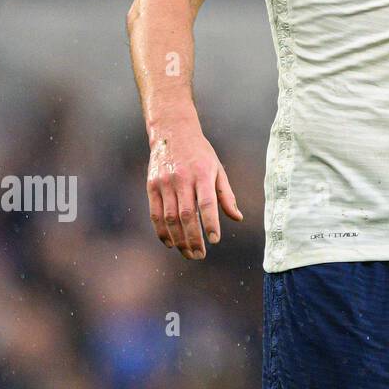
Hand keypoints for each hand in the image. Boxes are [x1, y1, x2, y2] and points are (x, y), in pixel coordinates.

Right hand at [146, 122, 243, 259]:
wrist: (172, 133)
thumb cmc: (200, 153)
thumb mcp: (218, 169)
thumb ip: (226, 195)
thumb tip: (237, 218)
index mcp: (202, 173)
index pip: (207, 203)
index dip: (211, 223)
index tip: (215, 240)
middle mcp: (182, 179)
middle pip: (186, 215)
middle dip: (193, 238)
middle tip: (200, 255)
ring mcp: (164, 183)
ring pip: (169, 218)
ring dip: (179, 239)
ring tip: (188, 253)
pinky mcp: (151, 186)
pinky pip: (155, 214)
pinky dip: (162, 231)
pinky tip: (171, 243)